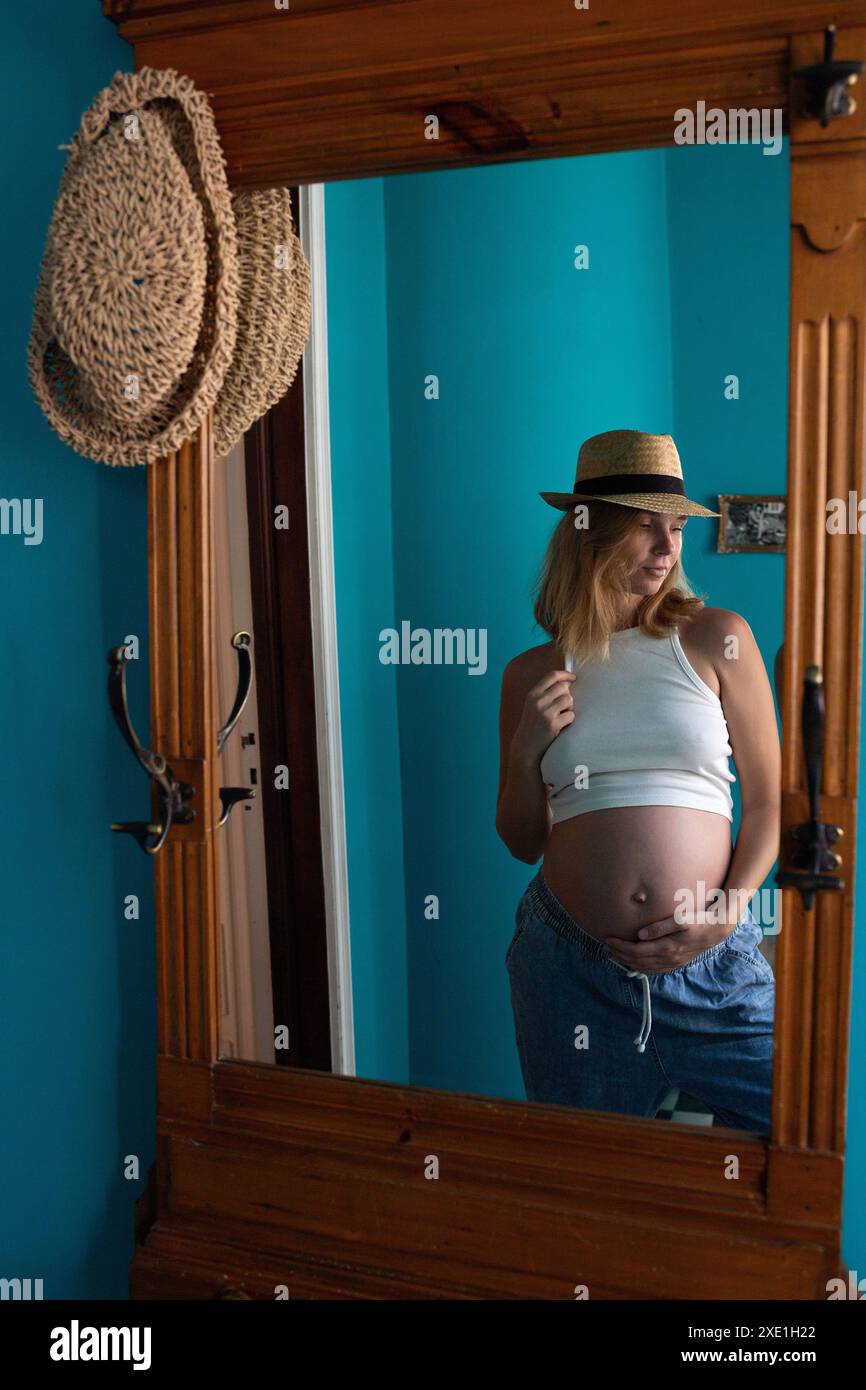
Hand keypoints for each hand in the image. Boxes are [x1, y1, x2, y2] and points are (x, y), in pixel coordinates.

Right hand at [510, 668, 576, 767]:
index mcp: (532, 694)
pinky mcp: (553, 724)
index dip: (565, 674)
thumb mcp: (533, 706)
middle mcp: (538, 701)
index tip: (574, 677)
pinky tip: (562, 725)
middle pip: (564, 687)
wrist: (525, 747)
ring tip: (562, 715)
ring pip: (569, 700)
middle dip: (568, 695)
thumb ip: (546, 693)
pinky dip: (570, 720)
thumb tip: (568, 683)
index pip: (551, 676)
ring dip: (569, 707)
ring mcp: (545, 713)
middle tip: (564, 706)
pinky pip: (571, 715)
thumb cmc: (533, 725)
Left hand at [603, 908, 730, 974]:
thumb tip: (640, 934)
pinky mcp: (676, 962)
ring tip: (614, 955)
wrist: (717, 929)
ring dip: (627, 962)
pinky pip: (654, 970)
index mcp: (667, 948)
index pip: (636, 951)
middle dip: (619, 955)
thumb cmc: (699, 920)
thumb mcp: (681, 919)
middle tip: (605, 946)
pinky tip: (634, 964)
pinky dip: (640, 967)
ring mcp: (672, 963)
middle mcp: (668, 959)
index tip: (608, 939)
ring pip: (644, 967)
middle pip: (637, 961)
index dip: (620, 947)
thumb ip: (660, 926)